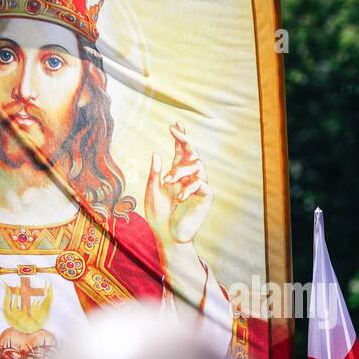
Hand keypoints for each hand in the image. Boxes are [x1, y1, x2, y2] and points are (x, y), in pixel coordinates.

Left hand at [145, 122, 212, 246]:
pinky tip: (179, 197)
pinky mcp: (205, 198)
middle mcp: (189, 177)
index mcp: (176, 174)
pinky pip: (202, 184)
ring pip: (198, 166)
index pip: (181, 152)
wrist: (167, 235)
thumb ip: (155, 174)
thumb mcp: (152, 191)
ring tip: (168, 182)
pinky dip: (189, 187)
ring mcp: (198, 187)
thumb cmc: (158, 215)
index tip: (174, 124)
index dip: (180, 137)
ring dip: (181, 171)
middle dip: (184, 141)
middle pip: (192, 154)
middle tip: (173, 133)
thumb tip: (156, 153)